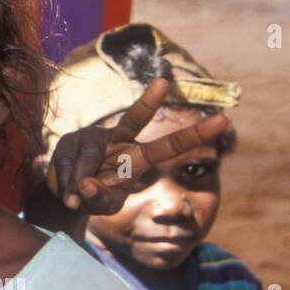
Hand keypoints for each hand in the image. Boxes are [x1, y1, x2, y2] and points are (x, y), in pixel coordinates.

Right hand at [46, 78, 229, 214]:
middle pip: (135, 118)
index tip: (223, 119)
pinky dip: (65, 184)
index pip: (171, 145)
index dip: (196, 134)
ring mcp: (92, 137)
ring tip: (74, 200)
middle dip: (148, 101)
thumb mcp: (104, 207)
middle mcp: (119, 140)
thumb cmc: (95, 198)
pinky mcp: (69, 140)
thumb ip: (100, 198)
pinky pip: (68, 164)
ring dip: (80, 183)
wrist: (66, 195)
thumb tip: (86, 184)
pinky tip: (66, 192)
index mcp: (139, 157)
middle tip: (162, 83)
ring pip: (89, 158)